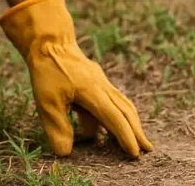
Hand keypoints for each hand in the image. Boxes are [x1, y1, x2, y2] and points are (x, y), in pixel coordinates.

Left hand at [0, 0, 153, 157]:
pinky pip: (111, 98)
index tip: (135, 154)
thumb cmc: (47, 70)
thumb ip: (58, 128)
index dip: (126, 137)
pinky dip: (115, 113)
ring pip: (121, 103)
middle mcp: (102, 86)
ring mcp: (100, 81)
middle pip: (125, 111)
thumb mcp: (47, 102)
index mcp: (93, 92)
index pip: (115, 119)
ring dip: (130, 121)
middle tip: (147, 149)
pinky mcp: (94, 79)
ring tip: (135, 138)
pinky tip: (105, 126)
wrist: (49, 40)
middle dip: (137, 131)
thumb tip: (66, 153)